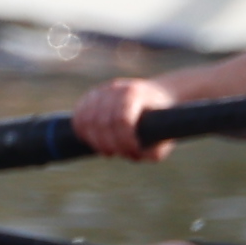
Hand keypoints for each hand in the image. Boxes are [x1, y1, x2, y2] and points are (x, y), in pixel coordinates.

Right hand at [68, 75, 187, 157]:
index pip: (122, 119)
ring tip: (106, 151)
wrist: (155, 95)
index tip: (132, 152)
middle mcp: (116, 88)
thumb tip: (135, 155)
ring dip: (95, 140)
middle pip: (102, 121)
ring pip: (87, 119)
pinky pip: (79, 116)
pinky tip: (93, 141)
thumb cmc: (160, 119)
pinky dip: (83, 132)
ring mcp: (101, 91)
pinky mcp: (90, 96)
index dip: (125, 140)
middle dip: (108, 143)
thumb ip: (154, 149)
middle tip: (116, 154)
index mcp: (136, 93)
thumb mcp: (166, 134)